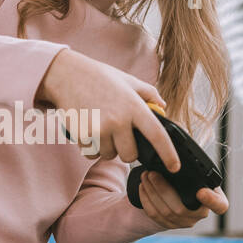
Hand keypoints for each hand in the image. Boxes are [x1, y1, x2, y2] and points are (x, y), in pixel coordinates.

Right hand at [36, 48, 179, 171]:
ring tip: (99, 127)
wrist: (67, 75)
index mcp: (135, 107)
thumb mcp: (129, 81)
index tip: (174, 167)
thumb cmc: (100, 77)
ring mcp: (100, 129)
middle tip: (117, 134)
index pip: (157, 135)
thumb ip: (148, 94)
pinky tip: (87, 130)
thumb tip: (163, 108)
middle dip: (125, 150)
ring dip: (105, 147)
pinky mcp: (83, 136)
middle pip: (130, 155)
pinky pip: (91, 154)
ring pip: (109, 155)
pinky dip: (90, 147)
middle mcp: (119, 120)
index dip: (168, 154)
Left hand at [137, 170, 228, 229]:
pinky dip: (146, 200)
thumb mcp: (197, 169)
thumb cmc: (191, 174)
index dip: (211, 201)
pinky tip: (142, 187)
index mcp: (215, 199)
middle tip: (151, 173)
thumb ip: (193, 166)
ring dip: (151, 193)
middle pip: (181, 208)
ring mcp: (185, 221)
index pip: (220, 206)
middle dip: (163, 189)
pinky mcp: (170, 225)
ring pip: (165, 213)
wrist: (179, 188)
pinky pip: (155, 216)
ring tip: (144, 176)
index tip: (201, 192)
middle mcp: (201, 213)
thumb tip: (175, 151)